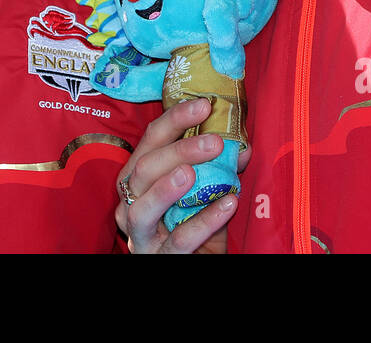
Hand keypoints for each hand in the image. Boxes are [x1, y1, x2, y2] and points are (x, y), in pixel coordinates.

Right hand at [115, 98, 250, 252]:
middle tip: (214, 142)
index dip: (175, 119)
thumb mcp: (204, 194)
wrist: (193, 265)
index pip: (150, 140)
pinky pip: (178, 240)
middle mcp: (130, 203)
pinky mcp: (158, 258)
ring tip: (194, 173)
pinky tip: (227, 205)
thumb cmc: (192, 226)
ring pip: (144, 207)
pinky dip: (204, 221)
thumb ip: (218, 171)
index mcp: (137, 179)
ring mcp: (140, 235)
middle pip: (144, 169)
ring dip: (168, 187)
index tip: (205, 105)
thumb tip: (241, 148)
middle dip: (178, 151)